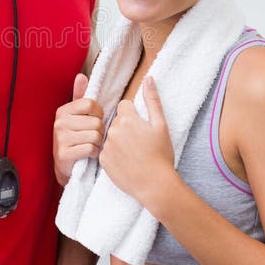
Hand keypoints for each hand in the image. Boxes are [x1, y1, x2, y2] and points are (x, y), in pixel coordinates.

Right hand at [53, 73, 103, 184]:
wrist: (64, 165)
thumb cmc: (74, 137)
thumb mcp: (76, 115)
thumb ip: (80, 96)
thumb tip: (81, 76)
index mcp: (63, 110)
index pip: (91, 104)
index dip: (98, 114)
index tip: (94, 120)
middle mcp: (60, 123)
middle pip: (96, 122)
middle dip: (99, 131)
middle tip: (92, 136)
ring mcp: (61, 139)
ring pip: (95, 136)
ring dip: (97, 143)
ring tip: (91, 144)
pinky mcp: (64, 154)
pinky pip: (90, 149)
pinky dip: (94, 153)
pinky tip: (89, 153)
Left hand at [100, 76, 177, 213]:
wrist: (155, 185)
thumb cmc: (161, 155)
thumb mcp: (161, 125)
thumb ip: (152, 100)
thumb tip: (148, 78)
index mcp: (127, 119)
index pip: (124, 106)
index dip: (134, 115)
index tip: (142, 128)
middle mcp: (112, 130)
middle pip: (117, 121)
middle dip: (126, 128)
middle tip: (140, 143)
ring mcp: (106, 146)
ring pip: (110, 136)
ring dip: (119, 141)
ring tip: (134, 154)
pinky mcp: (102, 160)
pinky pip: (106, 151)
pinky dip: (114, 155)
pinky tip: (126, 162)